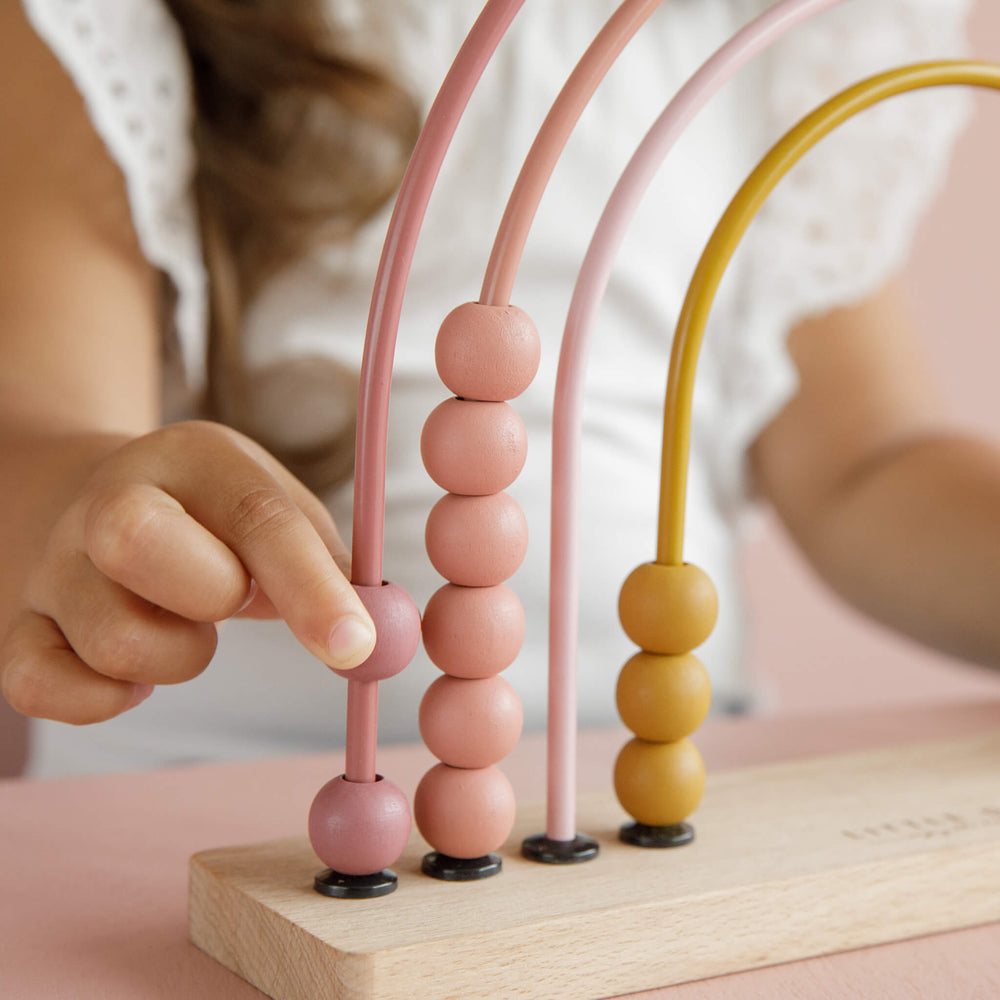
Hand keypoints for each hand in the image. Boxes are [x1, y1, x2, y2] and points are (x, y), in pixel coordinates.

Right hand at [0, 421, 375, 723]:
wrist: (92, 499)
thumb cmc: (211, 519)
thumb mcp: (273, 510)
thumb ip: (328, 568)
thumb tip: (376, 646)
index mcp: (193, 459)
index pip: (253, 516)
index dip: (310, 586)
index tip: (356, 648)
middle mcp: (108, 500)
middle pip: (136, 540)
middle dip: (211, 594)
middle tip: (231, 600)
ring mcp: (52, 565)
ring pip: (112, 637)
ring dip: (176, 657)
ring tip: (185, 626)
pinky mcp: (18, 628)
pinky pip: (42, 688)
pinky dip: (102, 699)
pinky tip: (134, 671)